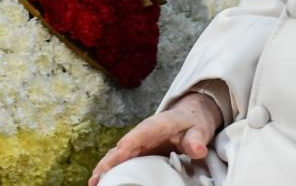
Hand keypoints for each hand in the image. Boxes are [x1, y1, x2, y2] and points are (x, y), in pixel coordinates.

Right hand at [88, 93, 222, 185]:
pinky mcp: (138, 151)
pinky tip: (101, 181)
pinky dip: (111, 169)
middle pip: (124, 146)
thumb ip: (197, 139)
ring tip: (94, 182)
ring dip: (106, 167)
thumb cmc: (193, 122)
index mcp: (159, 124)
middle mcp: (144, 133)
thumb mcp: (200, 128)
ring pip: (118, 154)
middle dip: (110, 160)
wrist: (190, 115)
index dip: (131, 142)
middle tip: (98, 176)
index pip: (143, 132)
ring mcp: (139, 143)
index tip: (120, 151)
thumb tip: (197, 150)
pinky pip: (122, 160)